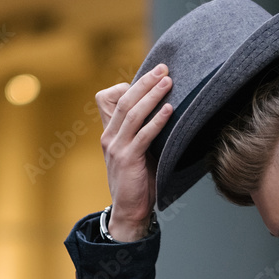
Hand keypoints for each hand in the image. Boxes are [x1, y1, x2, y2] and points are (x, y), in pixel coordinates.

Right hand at [96, 63, 173, 240]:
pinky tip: (169, 110)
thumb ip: (144, 135)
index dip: (132, 85)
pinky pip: (143, 135)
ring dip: (152, 95)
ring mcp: (116, 147)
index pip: (113, 99)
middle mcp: (109, 136)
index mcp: (110, 133)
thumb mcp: (138, 153)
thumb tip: (166, 113)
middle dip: (145, 82)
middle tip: (164, 68)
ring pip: (132, 113)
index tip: (153, 75)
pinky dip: (157, 121)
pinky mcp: (127, 159)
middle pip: (125, 100)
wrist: (129, 211)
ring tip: (168, 82)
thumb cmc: (139, 182)